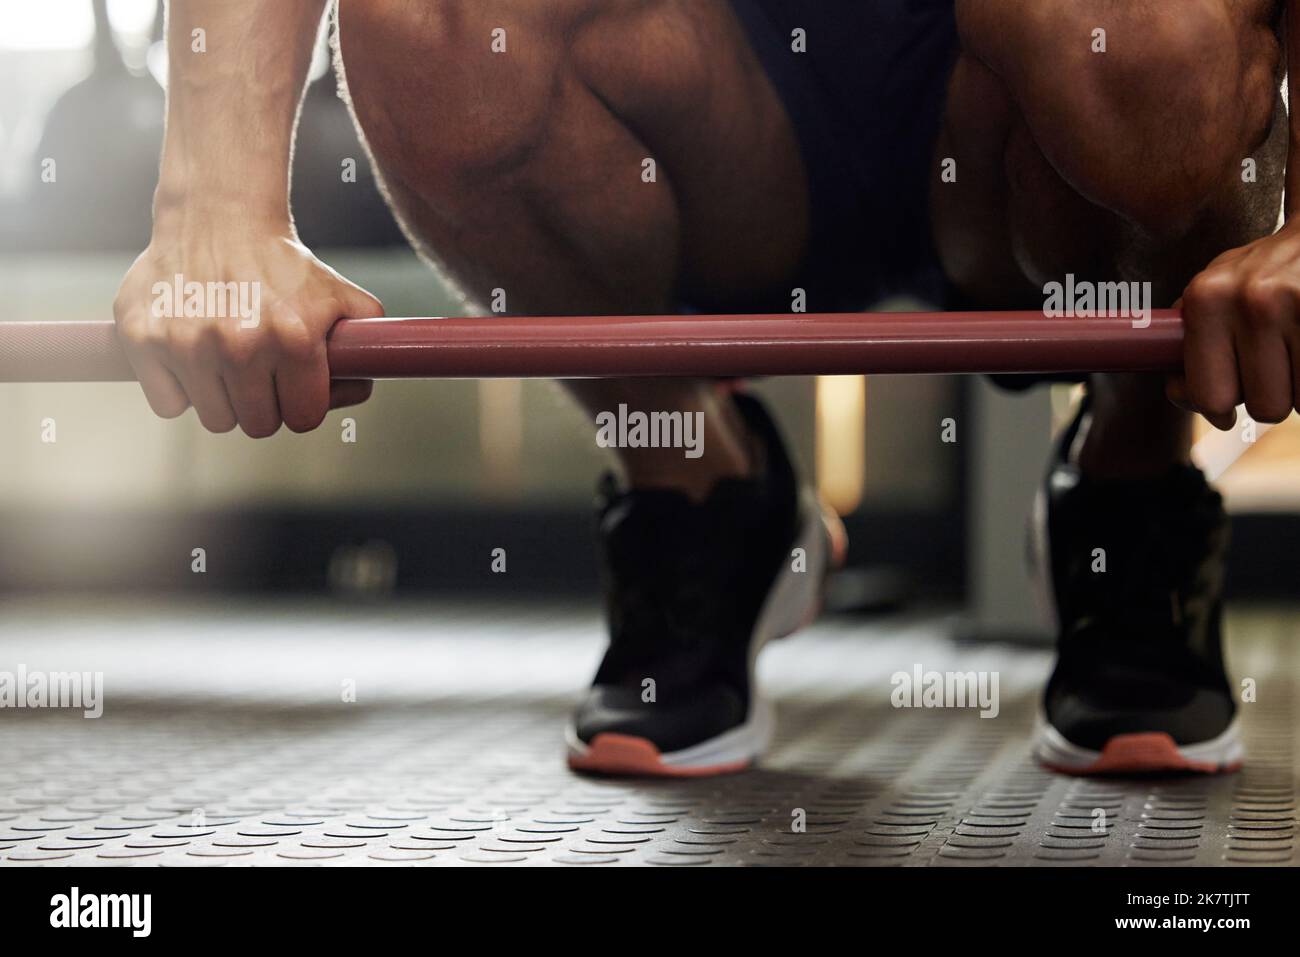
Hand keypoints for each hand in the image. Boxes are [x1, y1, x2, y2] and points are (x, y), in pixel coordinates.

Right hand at [113, 223, 380, 436]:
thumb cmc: (283, 264)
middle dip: (264, 404)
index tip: (295, 387)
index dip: (302, 404)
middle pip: (259, 425)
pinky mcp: (142, 339)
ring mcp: (187, 343)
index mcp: (294, 339)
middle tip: (260, 372)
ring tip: (227, 360)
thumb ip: (368, 347)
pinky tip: (192, 355)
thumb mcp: (341, 297)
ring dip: (224, 399)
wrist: (220, 216)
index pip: (303, 418)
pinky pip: (168, 404)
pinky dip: (178, 389)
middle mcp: (240, 344)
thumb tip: (361, 387)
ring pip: (215, 420)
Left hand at [1171, 221, 1299, 429]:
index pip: (1209, 395)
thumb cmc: (1260, 271)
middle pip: (1263, 407)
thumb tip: (1183, 395)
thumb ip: (1188, 342)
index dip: (1218, 411)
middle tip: (1271, 369)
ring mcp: (1299, 304)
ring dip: (1298, 390)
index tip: (1226, 412)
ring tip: (1294, 353)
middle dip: (1267, 398)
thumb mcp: (1213, 290)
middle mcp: (1252, 301)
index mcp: (1207, 299)